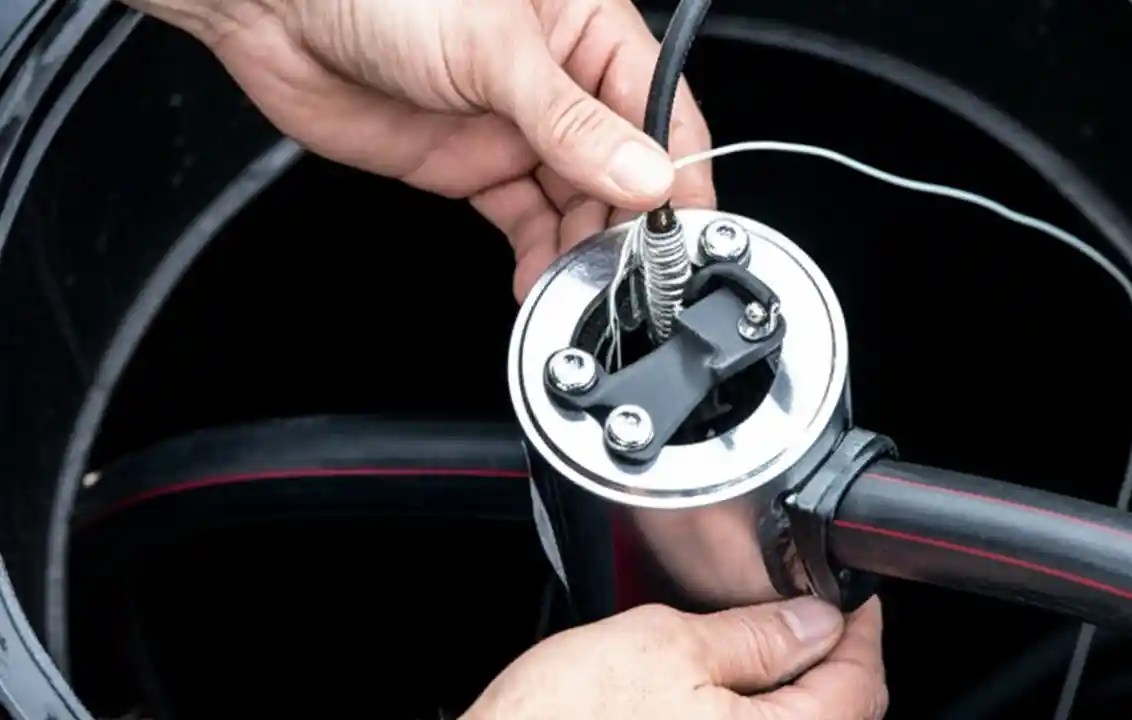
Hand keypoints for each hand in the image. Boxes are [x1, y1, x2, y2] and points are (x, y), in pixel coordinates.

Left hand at [126, 0, 715, 297]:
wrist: (277, 11)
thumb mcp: (492, 50)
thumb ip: (571, 123)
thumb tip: (646, 177)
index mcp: (586, 31)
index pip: (659, 110)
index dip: (680, 173)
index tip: (687, 230)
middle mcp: (559, 81)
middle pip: (622, 167)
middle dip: (628, 224)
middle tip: (631, 275)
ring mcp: (515, 127)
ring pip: (576, 202)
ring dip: (584, 249)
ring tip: (584, 289)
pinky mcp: (472, 165)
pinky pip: (524, 219)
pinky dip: (537, 255)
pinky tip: (541, 281)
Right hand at [462, 596, 888, 719]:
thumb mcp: (662, 645)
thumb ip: (754, 634)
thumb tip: (813, 619)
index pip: (860, 683)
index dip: (859, 627)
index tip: (850, 597)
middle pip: (840, 717)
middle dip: (829, 659)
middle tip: (805, 610)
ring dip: (795, 692)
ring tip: (761, 646)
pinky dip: (757, 718)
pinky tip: (725, 695)